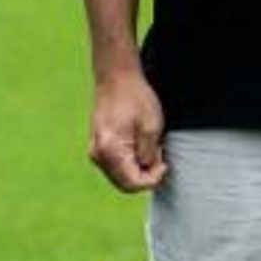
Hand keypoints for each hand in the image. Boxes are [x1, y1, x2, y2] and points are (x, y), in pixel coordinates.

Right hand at [86, 64, 166, 192]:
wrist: (116, 76)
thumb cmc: (134, 97)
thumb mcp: (151, 127)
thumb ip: (149, 155)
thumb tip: (148, 170)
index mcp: (110, 150)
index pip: (133, 184)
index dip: (153, 179)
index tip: (165, 164)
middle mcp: (97, 155)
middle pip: (125, 184)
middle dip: (145, 175)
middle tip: (159, 155)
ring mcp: (95, 151)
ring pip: (120, 176)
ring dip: (138, 168)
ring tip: (150, 147)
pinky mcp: (98, 146)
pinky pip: (116, 165)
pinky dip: (131, 162)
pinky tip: (140, 145)